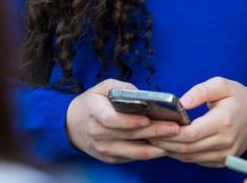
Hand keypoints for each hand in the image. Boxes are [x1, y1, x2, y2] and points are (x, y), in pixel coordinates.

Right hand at [65, 79, 179, 163]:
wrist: (72, 125)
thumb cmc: (92, 103)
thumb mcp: (102, 87)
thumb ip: (122, 87)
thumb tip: (143, 95)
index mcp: (94, 112)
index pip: (110, 119)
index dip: (129, 120)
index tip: (147, 118)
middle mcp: (97, 133)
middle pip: (128, 135)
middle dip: (154, 132)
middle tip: (175, 127)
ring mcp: (103, 148)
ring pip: (133, 151)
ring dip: (155, 147)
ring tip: (174, 140)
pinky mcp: (110, 158)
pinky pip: (132, 157)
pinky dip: (149, 153)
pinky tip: (164, 147)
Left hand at [149, 76, 246, 166]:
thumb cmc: (238, 97)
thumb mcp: (221, 85)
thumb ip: (200, 91)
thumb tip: (180, 102)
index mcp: (224, 122)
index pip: (190, 134)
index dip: (169, 133)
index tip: (153, 124)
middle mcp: (225, 142)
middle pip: (186, 148)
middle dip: (163, 141)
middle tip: (146, 131)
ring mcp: (224, 155)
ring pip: (189, 157)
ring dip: (169, 149)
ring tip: (153, 136)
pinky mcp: (221, 161)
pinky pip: (195, 160)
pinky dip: (180, 153)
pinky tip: (169, 143)